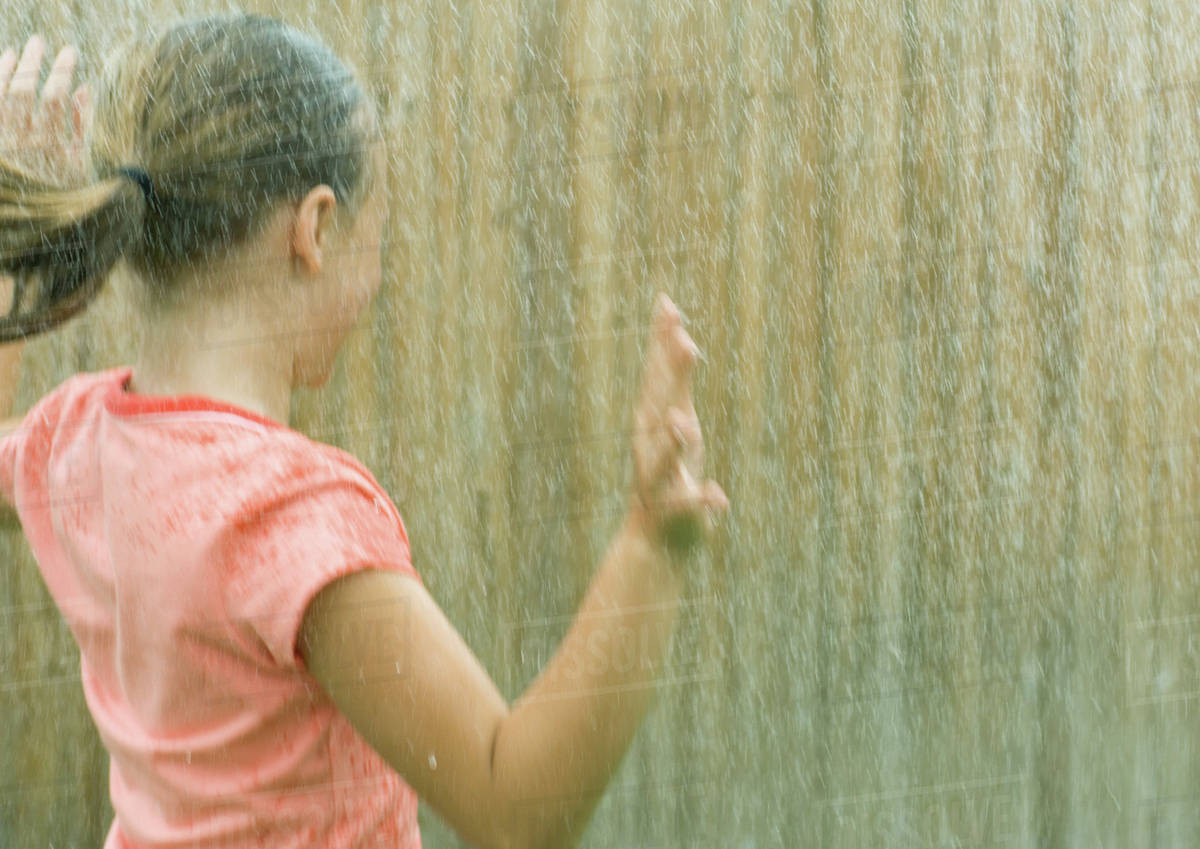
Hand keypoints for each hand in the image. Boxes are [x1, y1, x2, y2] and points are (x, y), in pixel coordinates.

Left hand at [0, 36, 92, 187]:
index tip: (69, 52)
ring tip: (16, 53)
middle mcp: (21, 142)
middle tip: (40, 42)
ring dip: (7, 72)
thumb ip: (84, 127)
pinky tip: (1, 72)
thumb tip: (86, 89)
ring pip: (0, 97)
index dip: (61, 72)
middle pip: (24, 92)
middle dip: (33, 64)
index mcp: (49, 147)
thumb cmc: (64, 194)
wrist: (32, 223)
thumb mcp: (81, 166)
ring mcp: (4, 142)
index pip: (54, 99)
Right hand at [630, 293, 728, 554]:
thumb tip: (679, 332)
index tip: (667, 304)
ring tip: (681, 421)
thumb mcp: (679, 420)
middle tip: (685, 342)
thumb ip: (676, 379)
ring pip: (665, 457)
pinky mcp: (677, 512)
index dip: (661, 340)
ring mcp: (662, 478)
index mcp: (657, 419)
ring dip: (673, 441)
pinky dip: (700, 502)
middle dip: (671, 377)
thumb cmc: (669, 470)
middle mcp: (652, 444)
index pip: (658, 372)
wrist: (655, 536)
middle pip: (662, 404)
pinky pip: (688, 506)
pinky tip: (716, 497)